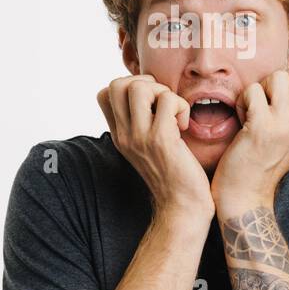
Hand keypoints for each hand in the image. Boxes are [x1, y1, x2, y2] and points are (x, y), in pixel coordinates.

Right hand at [96, 74, 214, 223]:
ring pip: (139, 87)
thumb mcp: (147, 148)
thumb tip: (151, 94)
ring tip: (173, 114)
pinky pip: (169, 101)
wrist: (182, 206)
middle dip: (145, 83)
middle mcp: (125, 135)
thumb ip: (141, 124)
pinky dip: (181, 106)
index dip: (129, 86)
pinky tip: (184, 126)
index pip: (105, 93)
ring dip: (164, 93)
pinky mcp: (161, 139)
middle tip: (162, 104)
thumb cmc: (173, 175)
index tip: (151, 103)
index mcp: (119, 135)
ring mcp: (140, 137)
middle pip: (117, 84)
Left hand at [211, 66, 288, 214]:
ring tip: (252, 111)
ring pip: (278, 76)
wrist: (245, 198)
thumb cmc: (259, 166)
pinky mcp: (262, 127)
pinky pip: (254, 90)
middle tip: (263, 105)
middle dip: (276, 82)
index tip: (277, 104)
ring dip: (260, 89)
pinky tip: (241, 120)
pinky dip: (243, 100)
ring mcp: (285, 125)